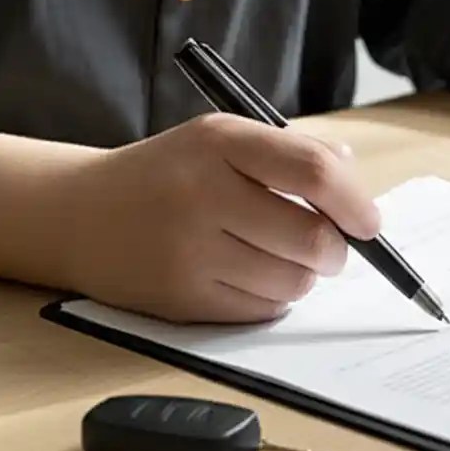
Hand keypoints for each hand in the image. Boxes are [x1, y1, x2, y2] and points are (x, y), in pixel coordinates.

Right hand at [60, 114, 380, 322]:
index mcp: (220, 143)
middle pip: (312, 237)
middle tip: (330, 248)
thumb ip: (294, 153)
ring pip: (293, 282)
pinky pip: (261, 311)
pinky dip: (272, 298)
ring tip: (280, 257)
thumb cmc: (173, 173)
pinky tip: (249, 275)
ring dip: (303, 276)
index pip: (314, 172)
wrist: (80, 214)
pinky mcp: (179, 299)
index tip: (369, 222)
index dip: (356, 202)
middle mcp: (201, 194)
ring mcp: (187, 250)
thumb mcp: (224, 139)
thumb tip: (355, 188)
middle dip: (337, 250)